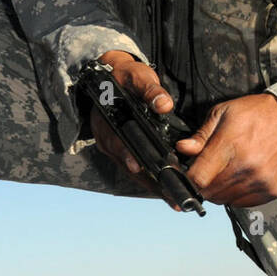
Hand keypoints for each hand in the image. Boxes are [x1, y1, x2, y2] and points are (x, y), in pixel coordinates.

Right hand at [90, 50, 173, 196]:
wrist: (112, 76)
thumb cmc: (126, 76)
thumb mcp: (138, 76)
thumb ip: (151, 90)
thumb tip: (165, 105)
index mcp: (107, 120)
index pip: (117, 141)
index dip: (128, 154)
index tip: (140, 167)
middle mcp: (106, 138)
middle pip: (126, 163)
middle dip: (148, 180)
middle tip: (168, 195)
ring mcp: (112, 147)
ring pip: (130, 171)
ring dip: (150, 185)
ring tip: (171, 199)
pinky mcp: (120, 152)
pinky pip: (133, 168)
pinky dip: (148, 179)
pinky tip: (164, 189)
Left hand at [173, 93, 276, 206]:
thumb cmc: (257, 113)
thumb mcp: (223, 113)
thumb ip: (201, 135)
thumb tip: (182, 149)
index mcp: (230, 145)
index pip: (197, 178)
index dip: (187, 178)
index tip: (188, 173)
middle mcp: (246, 167)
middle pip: (210, 193)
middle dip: (203, 184)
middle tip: (209, 170)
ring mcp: (262, 181)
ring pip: (226, 201)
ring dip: (220, 191)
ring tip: (226, 172)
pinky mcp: (274, 189)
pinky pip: (245, 203)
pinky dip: (237, 195)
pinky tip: (241, 178)